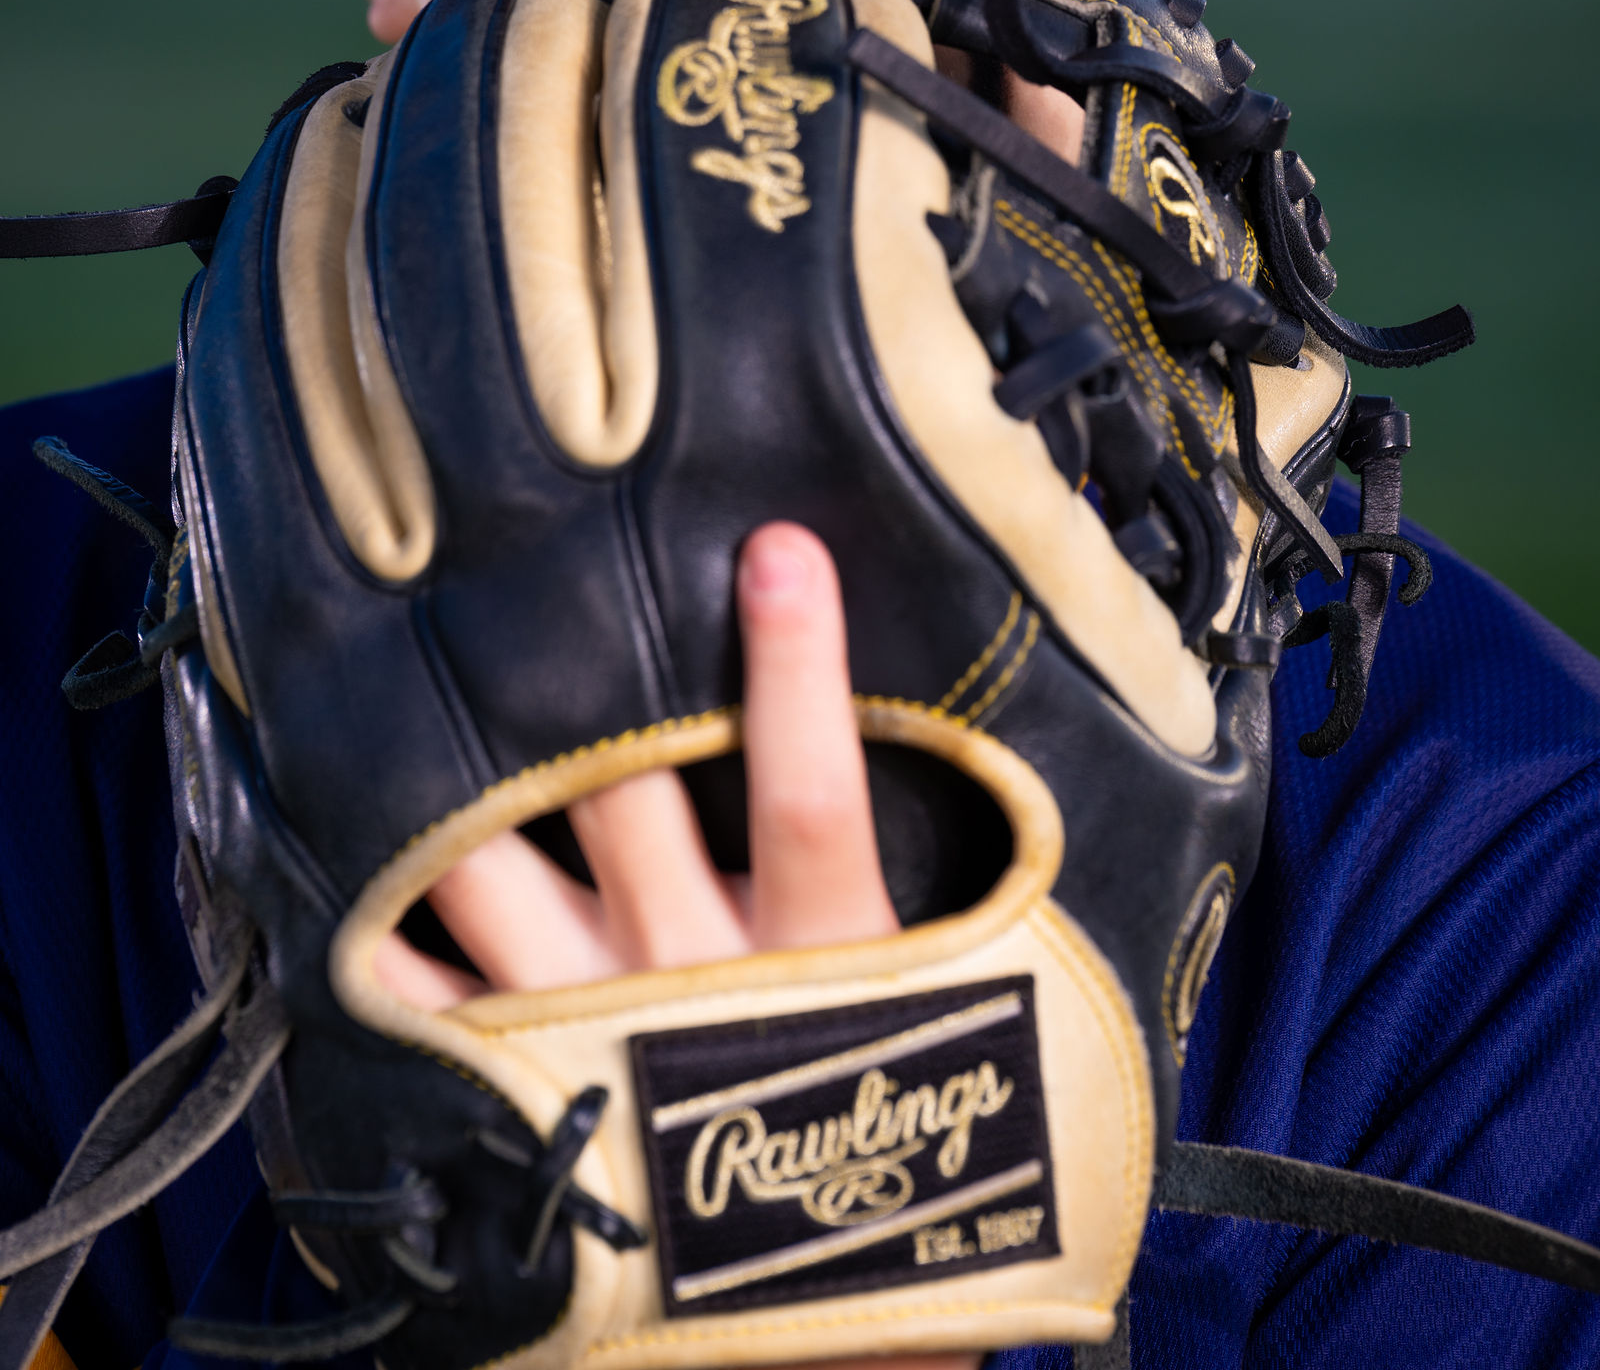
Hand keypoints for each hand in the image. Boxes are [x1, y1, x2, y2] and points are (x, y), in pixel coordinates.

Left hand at [374, 522, 975, 1369]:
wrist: (828, 1346)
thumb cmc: (901, 1148)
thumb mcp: (959, 1007)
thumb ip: (961, 883)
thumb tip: (1033, 760)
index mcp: (821, 950)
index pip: (811, 782)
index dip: (796, 665)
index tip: (776, 546)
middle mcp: (693, 974)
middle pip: (618, 795)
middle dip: (577, 677)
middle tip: (524, 555)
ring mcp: (592, 1031)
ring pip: (493, 869)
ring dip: (448, 777)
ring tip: (402, 660)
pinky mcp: (517, 1090)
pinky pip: (423, 993)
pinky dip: (375, 922)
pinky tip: (334, 840)